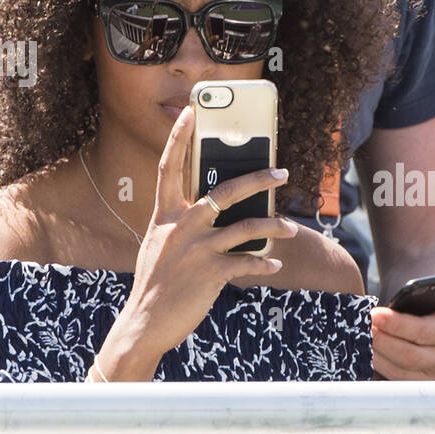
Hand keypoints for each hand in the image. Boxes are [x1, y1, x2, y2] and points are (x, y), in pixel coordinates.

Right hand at [112, 106, 299, 361]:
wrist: (145, 323)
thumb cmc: (156, 282)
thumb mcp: (160, 245)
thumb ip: (181, 224)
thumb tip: (214, 207)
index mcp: (165, 215)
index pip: (169, 167)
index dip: (179, 137)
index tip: (191, 110)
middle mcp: (180, 227)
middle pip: (224, 191)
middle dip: (258, 179)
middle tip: (282, 172)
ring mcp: (196, 249)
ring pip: (246, 228)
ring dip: (273, 226)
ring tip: (289, 227)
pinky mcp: (211, 273)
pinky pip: (248, 262)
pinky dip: (264, 263)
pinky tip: (275, 264)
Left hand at [370, 259, 434, 379]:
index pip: (423, 332)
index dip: (398, 324)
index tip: (376, 313)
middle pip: (407, 355)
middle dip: (382, 340)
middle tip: (362, 324)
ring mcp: (427, 374)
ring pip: (396, 370)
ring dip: (375, 353)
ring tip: (359, 335)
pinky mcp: (413, 383)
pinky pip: (390, 380)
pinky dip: (375, 367)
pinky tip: (362, 352)